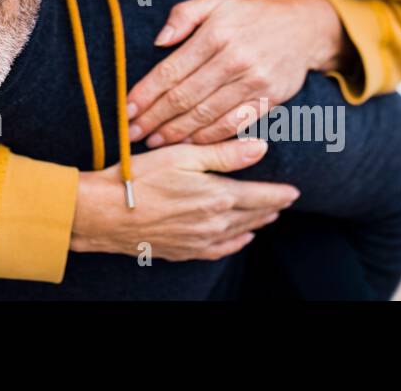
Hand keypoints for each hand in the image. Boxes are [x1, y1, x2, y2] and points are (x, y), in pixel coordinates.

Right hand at [70, 139, 299, 261]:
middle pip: (253, 217)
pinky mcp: (184, 251)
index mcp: (218, 197)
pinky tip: (241, 240)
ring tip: (268, 218)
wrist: (104, 213)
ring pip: (239, 234)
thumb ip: (223, 153)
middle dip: (271, 208)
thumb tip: (261, 148)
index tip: (295, 191)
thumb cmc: (139, 178)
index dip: (280, 194)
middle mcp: (214, 223)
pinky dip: (235, 244)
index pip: (261, 197)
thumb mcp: (182, 155)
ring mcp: (200, 240)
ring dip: (256, 224)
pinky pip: (219, 251)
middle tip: (285, 202)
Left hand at [127, 0, 350, 146]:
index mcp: (216, 34)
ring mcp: (254, 82)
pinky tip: (189, 144)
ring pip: (206, 115)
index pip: (171, 70)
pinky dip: (209, 137)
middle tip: (132, 133)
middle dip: (154, 119)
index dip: (146, 93)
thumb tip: (158, 41)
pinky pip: (233, 125)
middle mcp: (234, 59)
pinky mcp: (269, 99)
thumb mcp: (215, 1)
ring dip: (177, 133)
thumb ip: (184, 15)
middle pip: (185, 97)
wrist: (303, 28)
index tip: (126, 109)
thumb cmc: (249, 15)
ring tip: (154, 141)